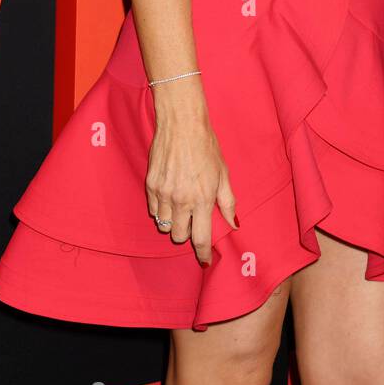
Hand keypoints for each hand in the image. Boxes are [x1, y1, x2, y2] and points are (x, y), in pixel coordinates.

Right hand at [146, 112, 237, 266]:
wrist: (182, 124)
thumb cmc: (206, 147)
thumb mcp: (223, 174)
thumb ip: (228, 202)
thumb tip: (233, 224)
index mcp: (202, 199)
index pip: (200, 238)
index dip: (202, 254)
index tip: (205, 261)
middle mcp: (180, 200)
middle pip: (178, 235)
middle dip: (186, 233)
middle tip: (193, 220)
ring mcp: (163, 193)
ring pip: (163, 224)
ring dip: (172, 221)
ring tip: (181, 205)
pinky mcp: (150, 185)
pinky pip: (153, 209)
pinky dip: (160, 209)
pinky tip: (170, 195)